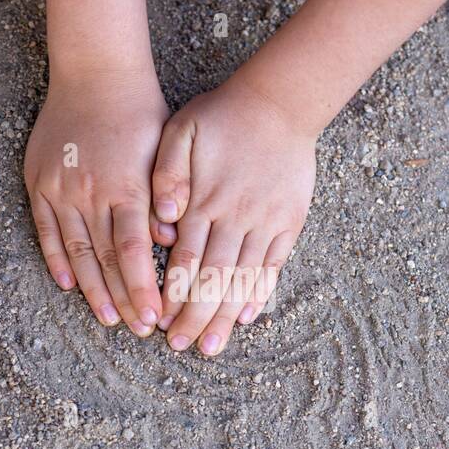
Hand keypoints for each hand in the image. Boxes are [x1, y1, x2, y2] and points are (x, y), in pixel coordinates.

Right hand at [24, 71, 167, 335]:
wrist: (94, 73)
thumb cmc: (140, 111)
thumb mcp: (165, 151)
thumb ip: (166, 198)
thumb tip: (171, 245)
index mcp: (126, 185)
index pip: (134, 251)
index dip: (143, 287)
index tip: (154, 316)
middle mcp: (91, 192)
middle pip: (105, 259)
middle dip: (123, 298)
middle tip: (138, 329)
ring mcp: (61, 189)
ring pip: (76, 251)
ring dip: (92, 290)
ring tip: (107, 318)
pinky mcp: (39, 182)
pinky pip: (46, 230)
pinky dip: (56, 260)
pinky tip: (68, 285)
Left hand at [151, 78, 316, 354]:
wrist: (280, 102)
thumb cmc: (222, 117)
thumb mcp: (180, 132)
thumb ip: (166, 175)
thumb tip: (163, 219)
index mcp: (203, 202)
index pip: (185, 261)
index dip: (173, 296)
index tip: (160, 323)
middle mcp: (235, 218)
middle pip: (213, 279)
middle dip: (195, 317)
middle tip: (181, 346)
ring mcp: (265, 222)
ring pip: (242, 279)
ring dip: (226, 315)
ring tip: (213, 345)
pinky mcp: (288, 221)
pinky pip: (273, 265)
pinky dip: (260, 292)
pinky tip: (248, 315)